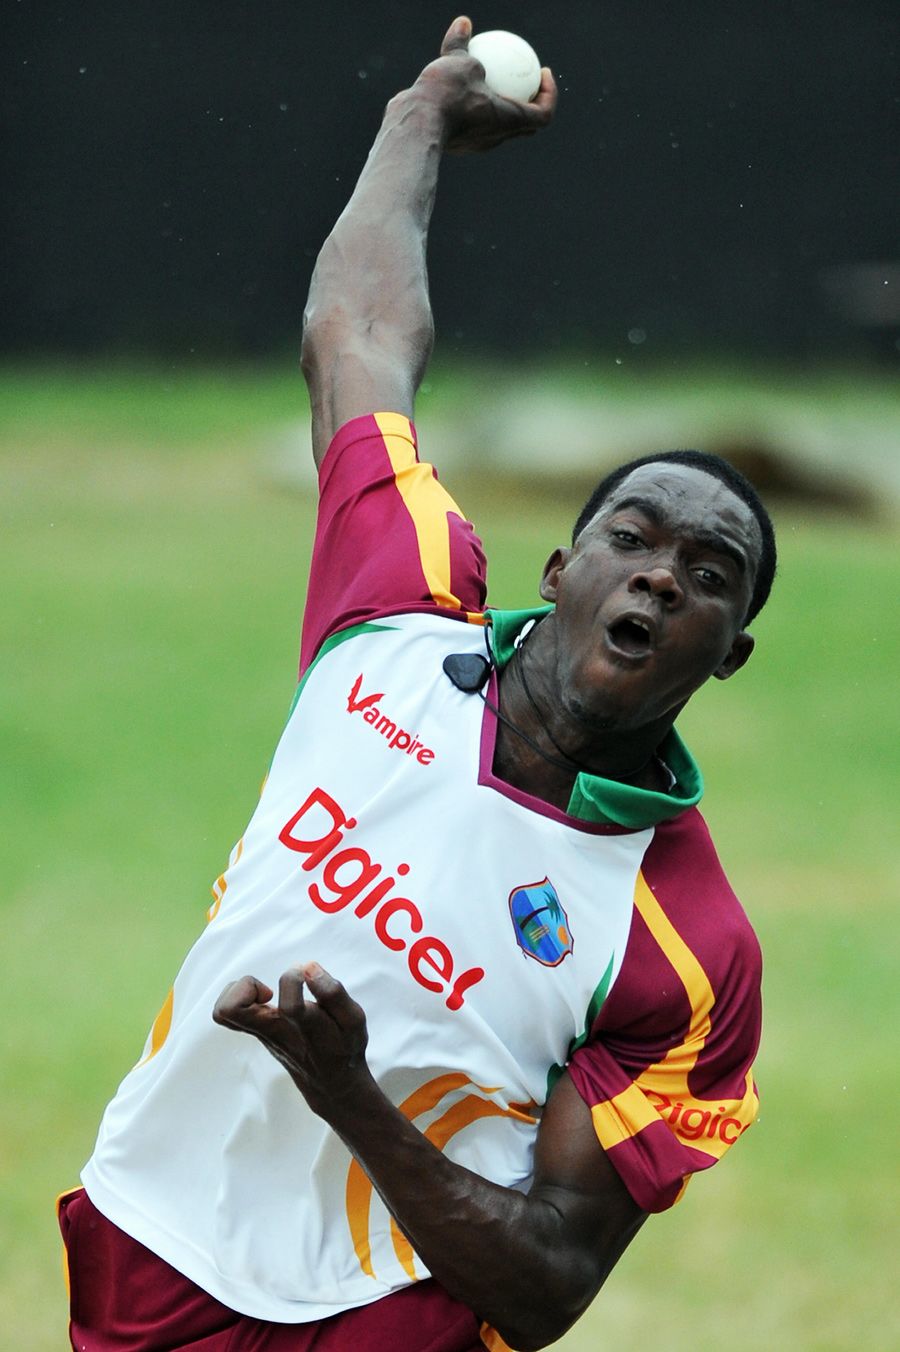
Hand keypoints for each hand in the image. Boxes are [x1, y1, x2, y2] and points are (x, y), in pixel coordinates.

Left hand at [212, 963, 370, 1113]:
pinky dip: (238, 996)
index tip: (307, 973)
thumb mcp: (353, 1020)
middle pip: (235, 1010)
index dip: (296, 977)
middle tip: (271, 991)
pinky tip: (262, 998)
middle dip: (249, 986)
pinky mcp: (254, 1033)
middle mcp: (276, 1033)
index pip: (290, 1005)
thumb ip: (333, 992)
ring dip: (241, 990)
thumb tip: (309, 967)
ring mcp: (261, 1035)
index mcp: (305, 1028)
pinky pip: (227, 1014)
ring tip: (266, 993)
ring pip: (225, 1012)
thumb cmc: (343, 1045)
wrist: (329, 1083)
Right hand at [410, 16, 556, 153]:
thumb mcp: (458, 60)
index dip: (549, 95)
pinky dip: (476, 109)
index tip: (544, 73)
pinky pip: (474, 124)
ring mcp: (476, 144)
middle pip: (524, 124)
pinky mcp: (458, 143)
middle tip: (526, 79)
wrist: (415, 128)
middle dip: (530, 102)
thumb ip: (462, 44)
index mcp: (508, 120)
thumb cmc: (445, 95)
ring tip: (492, 82)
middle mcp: (496, 137)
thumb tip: (463, 23)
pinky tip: (462, 89)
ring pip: (497, 125)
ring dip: (501, 106)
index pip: (543, 114)